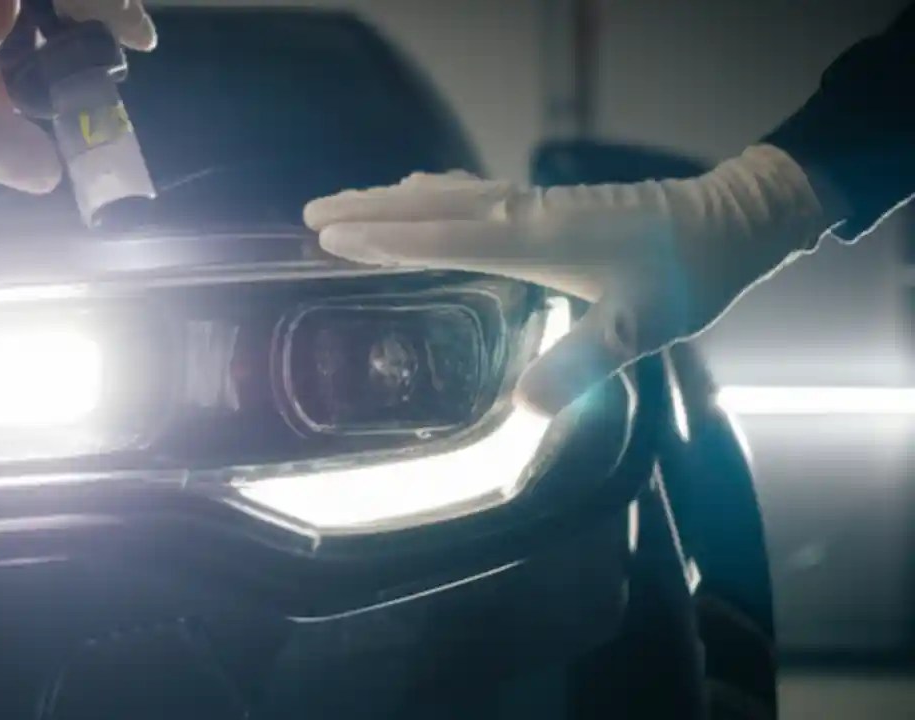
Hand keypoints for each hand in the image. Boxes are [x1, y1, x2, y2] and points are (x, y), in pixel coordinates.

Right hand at [305, 145, 827, 415]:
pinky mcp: (548, 203)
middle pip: (431, 205)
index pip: (443, 237)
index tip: (329, 236)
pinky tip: (428, 195)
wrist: (730, 220)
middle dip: (370, 208)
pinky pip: (471, 193)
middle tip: (311, 213)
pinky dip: (434, 195)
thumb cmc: (683, 275)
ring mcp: (535, 202)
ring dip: (395, 198)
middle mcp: (525, 212)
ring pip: (448, 193)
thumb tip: (523, 408)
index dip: (385, 239)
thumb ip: (582, 364)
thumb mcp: (639, 328)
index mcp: (535, 240)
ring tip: (348, 204)